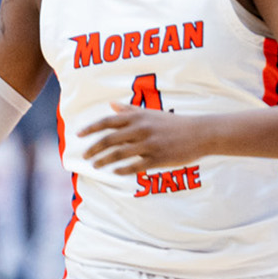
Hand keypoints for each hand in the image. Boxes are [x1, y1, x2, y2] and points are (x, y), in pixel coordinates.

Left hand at [79, 102, 208, 174]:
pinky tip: (115, 173)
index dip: (91, 128)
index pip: (108, 121)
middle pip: (109, 139)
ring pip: (119, 154)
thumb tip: (111, 105)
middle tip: (84, 155)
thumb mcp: (151, 113)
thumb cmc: (173, 123)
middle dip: (94, 148)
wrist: (199, 133)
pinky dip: (123, 170)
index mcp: (138, 117)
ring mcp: (149, 145)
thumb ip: (130, 110)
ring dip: (104, 161)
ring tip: (95, 166)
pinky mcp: (157, 158)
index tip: (78, 134)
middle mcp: (141, 129)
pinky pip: (135, 166)